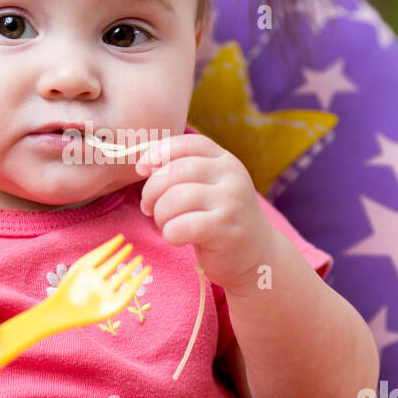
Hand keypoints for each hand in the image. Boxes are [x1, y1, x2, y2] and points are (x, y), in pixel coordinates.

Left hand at [135, 132, 273, 292]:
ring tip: (166, 224)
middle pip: (175, 171)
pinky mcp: (225, 229)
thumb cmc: (219, 218)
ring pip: (175, 198)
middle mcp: (231, 175)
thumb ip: (180, 172)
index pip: (187, 143)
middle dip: (151, 191)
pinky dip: (170, 234)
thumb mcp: (206, 187)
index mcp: (224, 159)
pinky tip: (178, 238)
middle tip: (149, 207)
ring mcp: (231, 201)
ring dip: (160, 214)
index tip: (142, 169)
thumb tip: (144, 165)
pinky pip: (181, 226)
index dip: (157, 152)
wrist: (256, 254)